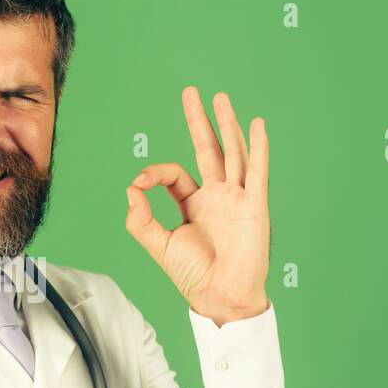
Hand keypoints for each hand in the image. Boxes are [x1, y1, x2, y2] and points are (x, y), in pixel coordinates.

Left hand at [125, 88, 271, 325]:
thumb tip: (131, 190)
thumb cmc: (194, 276)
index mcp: (193, 204)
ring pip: (232, 152)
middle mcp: (216, 196)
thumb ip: (141, 219)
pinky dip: (257, 147)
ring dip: (227, 124)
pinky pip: (257, 170)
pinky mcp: (254, 205)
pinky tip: (256, 124)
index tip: (140, 183)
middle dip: (198, 121)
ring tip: (220, 97)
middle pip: (207, 149)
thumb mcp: (159, 245)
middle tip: (191, 93)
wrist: (220, 295)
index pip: (175, 174)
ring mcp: (236, 198)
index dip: (155, 172)